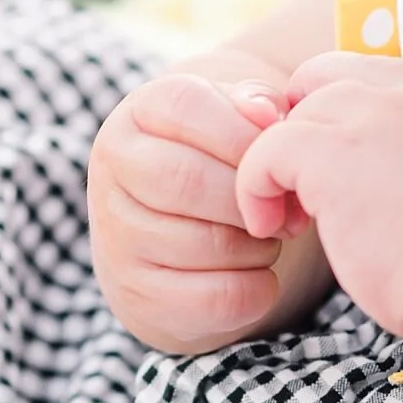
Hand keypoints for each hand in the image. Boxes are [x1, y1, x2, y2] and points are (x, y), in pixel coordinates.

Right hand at [89, 70, 290, 351]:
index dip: (247, 134)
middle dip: (253, 199)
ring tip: (268, 237)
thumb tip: (269, 115)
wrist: (171, 240)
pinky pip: (215, 297)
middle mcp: (113, 170)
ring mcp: (115, 236)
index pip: (188, 106)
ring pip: (206, 243)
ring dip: (258, 245)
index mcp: (138, 114)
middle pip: (190, 180)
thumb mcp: (233, 120)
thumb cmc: (217, 163)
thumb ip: (257, 105)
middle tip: (289, 211)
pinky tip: (256, 272)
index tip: (280, 159)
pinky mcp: (136, 294)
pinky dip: (255, 288)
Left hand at [235, 53, 402, 336]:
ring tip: (291, 221)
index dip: (337, 115)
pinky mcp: (333, 154)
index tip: (336, 171)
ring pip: (292, 115)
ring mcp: (370, 116)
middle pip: (322, 81)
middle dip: (303, 130)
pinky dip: (255, 186)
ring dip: (279, 164)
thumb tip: (387, 183)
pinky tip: (270, 226)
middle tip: (305, 192)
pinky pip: (265, 151)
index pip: (368, 76)